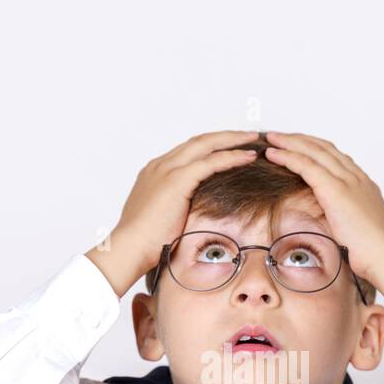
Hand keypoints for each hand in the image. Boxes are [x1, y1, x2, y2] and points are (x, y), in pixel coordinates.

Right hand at [88, 131, 258, 296]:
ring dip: (233, 140)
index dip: (212, 146)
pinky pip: (211, 162)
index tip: (230, 147)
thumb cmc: (145, 241)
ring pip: (207, 144)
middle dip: (226, 136)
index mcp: (156, 172)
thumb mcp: (163, 216)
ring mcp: (168, 170)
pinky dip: (231, 157)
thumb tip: (192, 213)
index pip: (189, 150)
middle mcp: (161, 165)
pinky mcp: (177, 181)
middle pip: (200, 141)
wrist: (130, 248)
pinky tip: (248, 157)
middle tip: (248, 136)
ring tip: (253, 140)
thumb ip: (177, 206)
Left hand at [263, 131, 383, 310]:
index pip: (336, 157)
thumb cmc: (373, 252)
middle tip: (279, 136)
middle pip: (323, 148)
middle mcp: (356, 177)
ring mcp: (347, 181)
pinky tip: (273, 154)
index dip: (314, 149)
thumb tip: (335, 223)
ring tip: (271, 138)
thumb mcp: (359, 228)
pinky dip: (287, 156)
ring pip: (313, 151)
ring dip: (290, 142)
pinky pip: (306, 165)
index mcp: (363, 185)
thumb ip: (346, 218)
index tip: (298, 146)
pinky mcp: (335, 189)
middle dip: (299, 139)